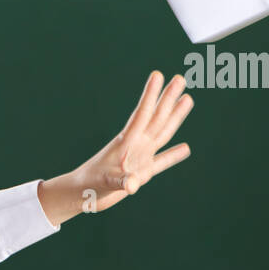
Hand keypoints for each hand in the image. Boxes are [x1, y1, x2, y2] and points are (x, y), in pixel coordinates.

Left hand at [37, 71, 192, 223]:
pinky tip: (185, 148)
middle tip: (180, 78)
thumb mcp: (105, 183)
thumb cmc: (89, 185)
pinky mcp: (142, 172)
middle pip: (156, 117)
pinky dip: (173, 156)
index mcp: (125, 142)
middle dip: (168, 99)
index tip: (158, 75)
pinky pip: (162, 162)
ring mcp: (140, 157)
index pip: (142, 114)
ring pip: (162, 133)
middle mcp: (135, 145)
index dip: (150, 94)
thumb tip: (133, 184)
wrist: (81, 194)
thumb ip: (121, 182)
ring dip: (175, 117)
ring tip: (187, 99)